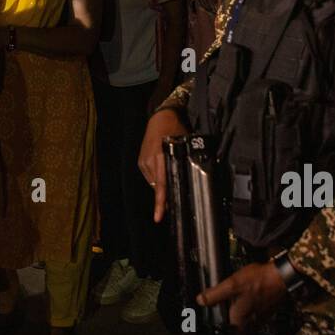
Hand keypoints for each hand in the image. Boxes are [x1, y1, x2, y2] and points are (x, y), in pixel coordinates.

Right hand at [139, 108, 187, 222]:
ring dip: (162, 184)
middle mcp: (149, 161)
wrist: (160, 118)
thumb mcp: (185, 144)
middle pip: (158, 187)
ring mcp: (144, 162)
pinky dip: (158, 177)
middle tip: (174, 202)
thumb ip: (186, 161)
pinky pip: (151, 176)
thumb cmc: (175, 129)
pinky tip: (164, 169)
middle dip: (166, 196)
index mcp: (160, 157)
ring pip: (155, 182)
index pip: (161, 185)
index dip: (161, 202)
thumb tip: (193, 178)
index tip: (159, 216)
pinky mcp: (141, 162)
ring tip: (171, 174)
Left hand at [198, 261, 286, 327]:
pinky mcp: (264, 312)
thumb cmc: (258, 281)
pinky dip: (247, 322)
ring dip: (242, 333)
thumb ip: (215, 294)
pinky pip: (253, 322)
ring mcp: (259, 318)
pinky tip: (244, 315)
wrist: (279, 276)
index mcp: (241, 319)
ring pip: (248, 330)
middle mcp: (251, 322)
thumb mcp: (232, 285)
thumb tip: (201, 300)